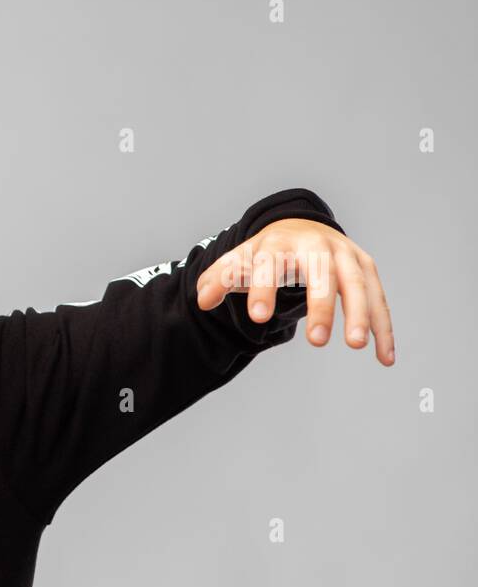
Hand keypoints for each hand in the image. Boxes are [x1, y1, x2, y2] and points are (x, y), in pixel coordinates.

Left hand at [195, 219, 394, 365]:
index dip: (263, 289)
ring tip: (356, 345)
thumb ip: (219, 280)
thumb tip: (202, 299)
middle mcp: (316, 246)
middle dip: (321, 305)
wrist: (299, 228)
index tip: (258, 318)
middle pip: (321, 273)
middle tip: (317, 341)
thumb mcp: (239, 262)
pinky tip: (385, 357)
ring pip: (356, 284)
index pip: (269, 265)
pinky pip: (378, 298)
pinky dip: (383, 327)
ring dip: (360, 314)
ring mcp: (344, 255)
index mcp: (278, 244)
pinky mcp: (365, 266)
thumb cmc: (265, 254)